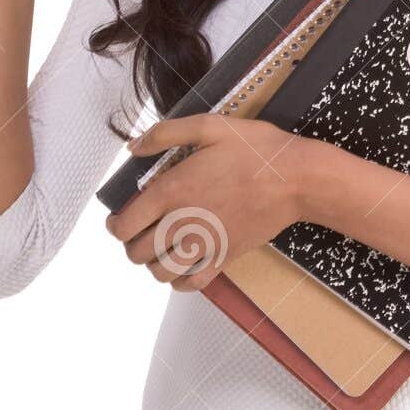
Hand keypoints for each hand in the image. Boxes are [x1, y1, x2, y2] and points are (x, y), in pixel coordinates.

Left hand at [103, 114, 310, 290]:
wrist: (295, 178)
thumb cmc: (255, 149)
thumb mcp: (209, 126)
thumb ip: (165, 134)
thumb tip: (132, 148)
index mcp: (172, 190)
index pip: (125, 225)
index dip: (114, 226)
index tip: (118, 220)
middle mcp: (183, 222)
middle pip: (138, 253)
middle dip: (132, 245)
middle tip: (140, 232)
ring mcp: (205, 244)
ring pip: (161, 272)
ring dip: (153, 263)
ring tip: (160, 249)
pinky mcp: (225, 257)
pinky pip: (193, 284)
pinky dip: (180, 282)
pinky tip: (181, 269)